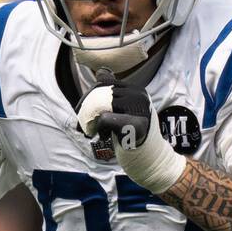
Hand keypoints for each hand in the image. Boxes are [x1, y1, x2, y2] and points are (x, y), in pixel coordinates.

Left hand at [77, 68, 186, 193]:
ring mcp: (140, 110)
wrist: (151, 159)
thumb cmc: (132, 135)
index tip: (80, 110)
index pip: (105, 82)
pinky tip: (102, 137)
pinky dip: (98, 129)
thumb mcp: (122, 111)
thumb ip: (112, 94)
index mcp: (137, 90)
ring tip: (94, 132)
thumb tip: (101, 71)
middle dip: (86, 109)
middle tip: (81, 126)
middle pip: (102, 93)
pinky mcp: (136, 125)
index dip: (88, 96)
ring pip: (102, 105)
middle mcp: (140, 96)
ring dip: (92, 120)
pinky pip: (105, 119)